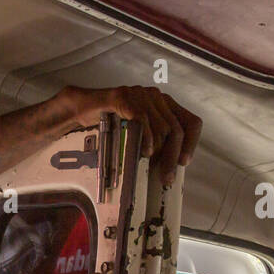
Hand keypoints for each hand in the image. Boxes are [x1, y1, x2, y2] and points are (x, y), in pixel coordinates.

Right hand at [59, 85, 202, 186]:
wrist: (81, 108)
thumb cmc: (109, 122)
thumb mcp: (137, 131)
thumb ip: (153, 140)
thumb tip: (166, 165)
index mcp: (164, 104)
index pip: (191, 122)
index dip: (192, 143)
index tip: (183, 163)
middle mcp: (156, 97)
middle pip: (177, 129)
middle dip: (173, 156)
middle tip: (166, 177)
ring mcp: (140, 95)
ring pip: (162, 126)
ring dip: (159, 151)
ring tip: (151, 165)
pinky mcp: (124, 97)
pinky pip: (142, 119)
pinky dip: (145, 138)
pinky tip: (143, 151)